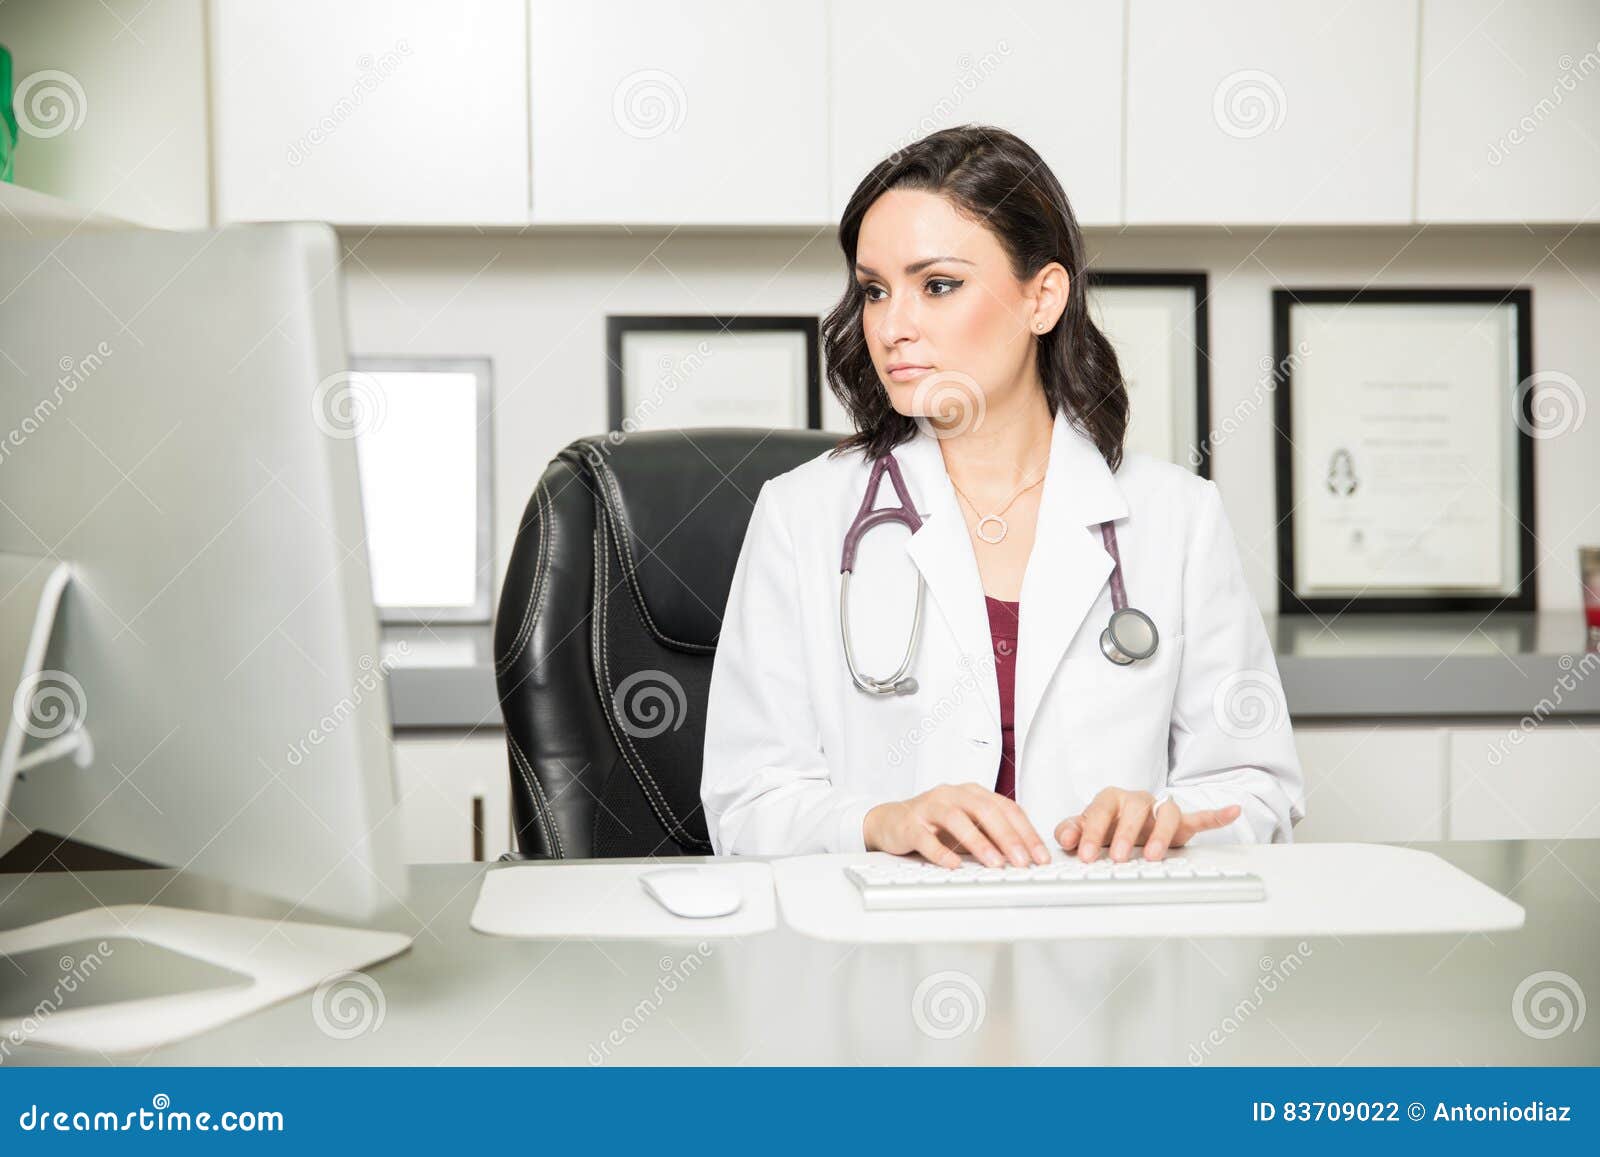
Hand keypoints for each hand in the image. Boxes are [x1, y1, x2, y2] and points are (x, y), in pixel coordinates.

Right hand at [864, 783, 1051, 869]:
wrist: (891, 821)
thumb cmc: (934, 824)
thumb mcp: (969, 826)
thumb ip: (993, 835)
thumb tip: (1025, 857)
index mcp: (972, 793)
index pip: (1007, 808)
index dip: (1026, 832)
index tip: (1040, 857)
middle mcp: (952, 795)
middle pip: (985, 810)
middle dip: (1008, 837)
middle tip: (1023, 861)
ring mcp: (929, 807)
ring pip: (957, 819)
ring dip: (979, 842)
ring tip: (995, 863)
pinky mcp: (909, 823)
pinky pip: (925, 837)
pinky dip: (940, 852)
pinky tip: (953, 865)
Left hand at [1053, 787, 1241, 861]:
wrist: (1122, 822)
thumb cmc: (1104, 825)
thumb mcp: (1082, 829)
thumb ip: (1071, 830)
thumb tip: (1066, 836)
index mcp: (1111, 799)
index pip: (1101, 811)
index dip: (1093, 833)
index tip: (1087, 855)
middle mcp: (1137, 800)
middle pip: (1136, 809)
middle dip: (1126, 834)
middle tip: (1119, 858)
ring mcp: (1160, 810)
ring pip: (1167, 813)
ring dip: (1161, 834)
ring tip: (1154, 856)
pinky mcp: (1181, 822)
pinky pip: (1201, 816)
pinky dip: (1217, 815)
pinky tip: (1233, 811)